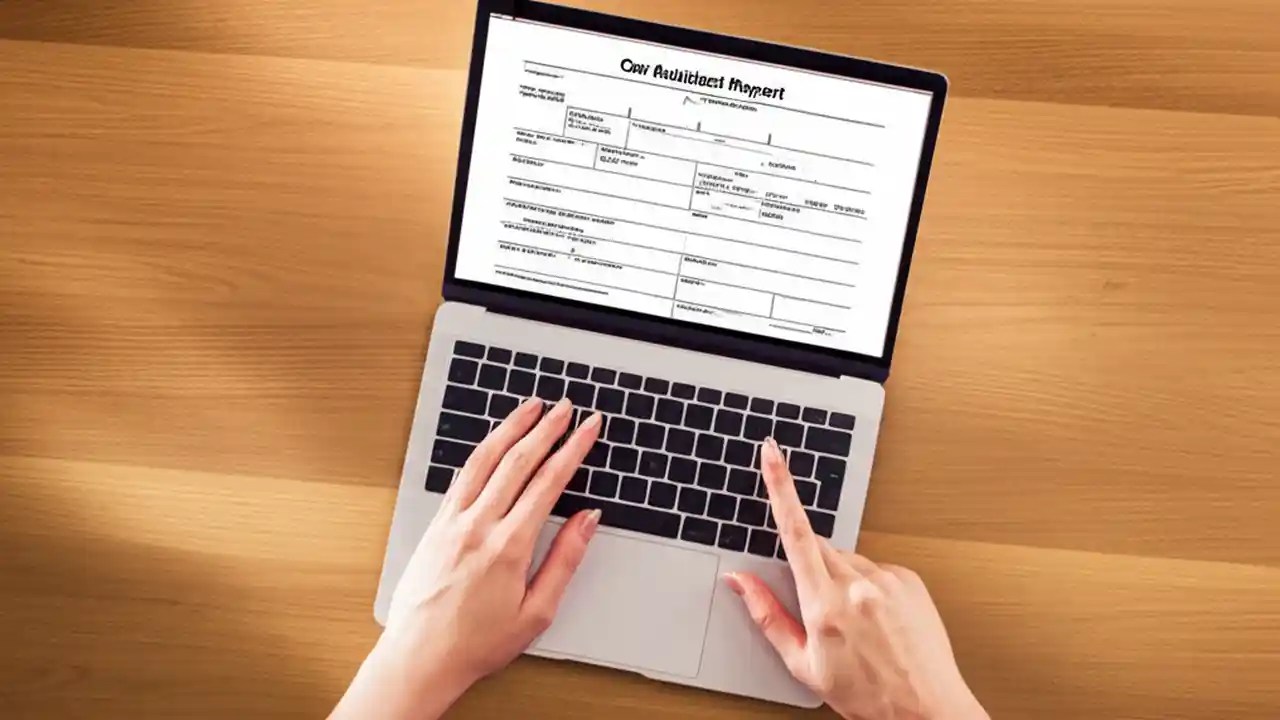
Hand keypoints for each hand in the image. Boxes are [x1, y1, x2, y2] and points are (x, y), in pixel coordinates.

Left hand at [330, 398, 602, 719]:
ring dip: (511, 428)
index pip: (549, 481)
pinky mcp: (436, 525)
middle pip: (518, 460)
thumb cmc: (477, 643)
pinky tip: (494, 442)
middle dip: (546, 428)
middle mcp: (478, 525)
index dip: (573, 448)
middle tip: (566, 407)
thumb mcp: (537, 611)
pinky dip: (483, 452)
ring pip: (485, 459)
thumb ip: (565, 559)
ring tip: (531, 407)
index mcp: (508, 546)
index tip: (589, 427)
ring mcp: (452, 521)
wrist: (420, 657)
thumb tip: (587, 520)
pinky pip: (462, 476)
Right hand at [725, 438, 987, 719]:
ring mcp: (888, 580)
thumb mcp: (802, 664)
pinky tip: (877, 620)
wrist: (926, 709)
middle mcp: (857, 585)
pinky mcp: (910, 579)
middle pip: (818, 548)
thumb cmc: (864, 695)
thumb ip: (766, 615)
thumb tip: (739, 582)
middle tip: (820, 609)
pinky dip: (869, 586)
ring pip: (847, 559)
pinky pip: (876, 569)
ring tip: (856, 625)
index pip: (794, 531)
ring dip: (841, 580)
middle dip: (809, 567)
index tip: (772, 454)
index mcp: (824, 605)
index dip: (779, 486)